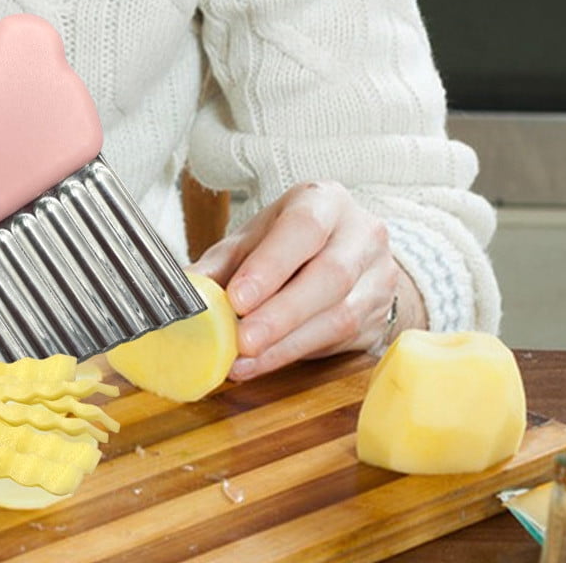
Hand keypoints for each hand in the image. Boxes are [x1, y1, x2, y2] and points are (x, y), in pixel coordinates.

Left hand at [191, 181, 422, 379]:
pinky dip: (295, 354)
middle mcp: (361, 234)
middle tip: (241, 340)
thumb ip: (222, 262)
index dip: (271, 266)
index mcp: (326, 201)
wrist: (351, 252)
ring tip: (244, 358)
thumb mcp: (257, 238)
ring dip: (286, 343)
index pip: (303, 229)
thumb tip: (184, 288)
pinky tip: (262, 364)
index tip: (237, 298)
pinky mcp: (380, 316)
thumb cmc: (293, 241)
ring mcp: (378, 276)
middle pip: (329, 276)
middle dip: (281, 313)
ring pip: (340, 315)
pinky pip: (341, 341)